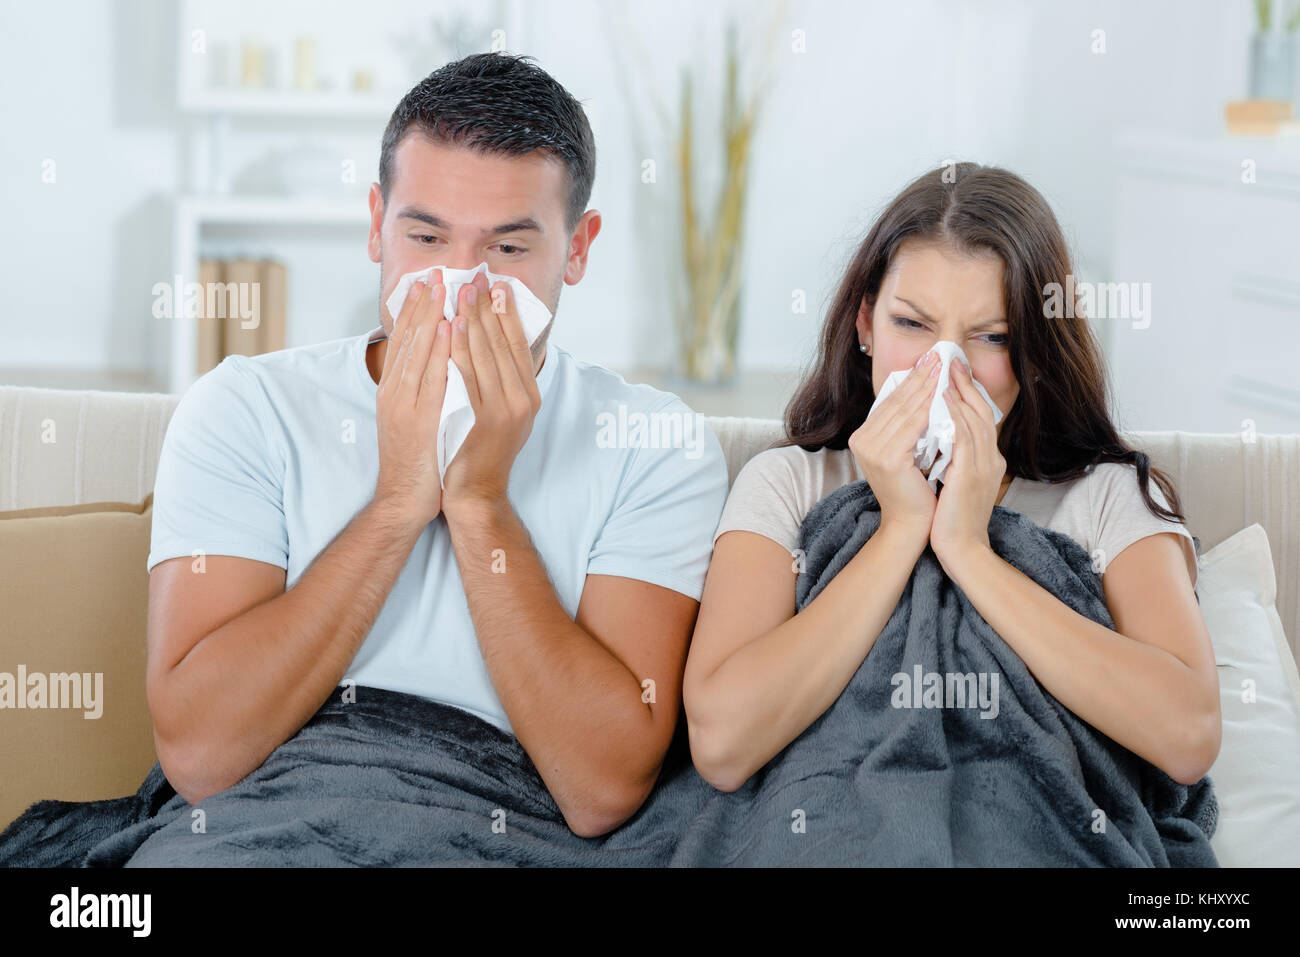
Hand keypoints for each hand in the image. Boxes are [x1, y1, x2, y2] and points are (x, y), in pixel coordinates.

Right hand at [373, 270, 452, 528]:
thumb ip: (424, 388)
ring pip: (415, 351)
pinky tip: (444, 327)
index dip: (415, 309)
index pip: (404, 340)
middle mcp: (394, 390)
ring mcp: (403, 403)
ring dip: (428, 315)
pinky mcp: (415, 418)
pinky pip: (428, 377)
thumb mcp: (416, 416)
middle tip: (435, 271)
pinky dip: (434, 349)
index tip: (427, 282)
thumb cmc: (419, 459)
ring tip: (441, 286)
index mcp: (394, 388)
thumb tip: (441, 361)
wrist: (405, 497)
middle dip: (421, 303)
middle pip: (407, 339)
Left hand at [441, 271, 541, 516]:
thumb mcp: (499, 413)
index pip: (518, 342)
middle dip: (489, 306)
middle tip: (476, 276)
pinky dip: (460, 347)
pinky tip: (451, 326)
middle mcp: (523, 398)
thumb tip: (491, 345)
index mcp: (528, 394)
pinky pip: (470, 375)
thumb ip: (499, 383)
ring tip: (462, 290)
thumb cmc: (480, 452)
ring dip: (473, 318)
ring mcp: (508, 409)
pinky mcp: (488, 419)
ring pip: (488, 353)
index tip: (496, 284)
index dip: (506, 312)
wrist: (475, 493)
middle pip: (504, 342)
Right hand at [848, 350, 941, 543]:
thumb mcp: (904, 450)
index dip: (911, 379)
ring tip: (943, 368)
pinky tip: (944, 394)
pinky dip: (931, 408)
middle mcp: (861, 441)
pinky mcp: (888, 457)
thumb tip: (920, 389)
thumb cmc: (913, 488)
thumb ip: (904, 425)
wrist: (911, 523)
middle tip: (938, 355)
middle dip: (920, 377)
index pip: (890, 401)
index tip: (928, 360)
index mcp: (862, 437)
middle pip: (897, 402)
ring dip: (928, 387)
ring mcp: (872, 449)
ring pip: (907, 410)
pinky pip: (915, 426)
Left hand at [929, 359, 1005, 569]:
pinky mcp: (971, 475)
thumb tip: (936, 439)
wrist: (963, 551)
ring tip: (945, 372)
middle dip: (966, 384)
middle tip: (951, 361)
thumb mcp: (956, 483)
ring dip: (960, 393)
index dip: (968, 394)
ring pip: (975, 419)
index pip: (980, 419)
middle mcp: (991, 459)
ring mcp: (984, 466)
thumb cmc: (954, 520)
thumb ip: (952, 460)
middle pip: (982, 412)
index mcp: (988, 461)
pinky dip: (956, 415)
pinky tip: (943, 400)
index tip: (954, 375)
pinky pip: (965, 437)